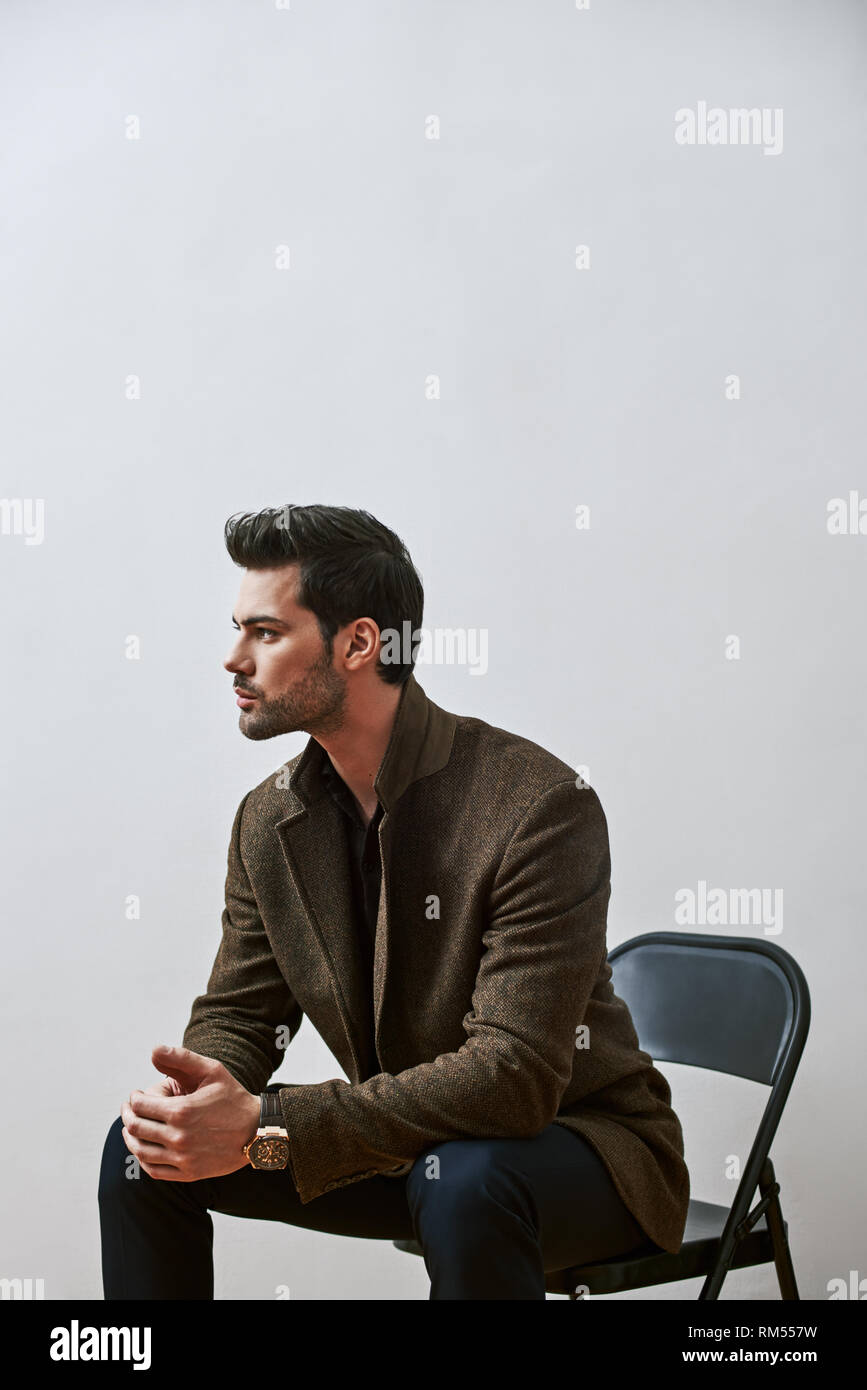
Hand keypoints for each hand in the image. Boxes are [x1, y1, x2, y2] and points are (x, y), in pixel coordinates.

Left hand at [120, 1044, 262, 1181]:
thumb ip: (181, 1058)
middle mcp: (178, 1137)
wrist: (257, 1131)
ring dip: (130, 1138)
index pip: (139, 1105)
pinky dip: (142, 1159)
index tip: (136, 1095)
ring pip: (140, 1151)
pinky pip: (154, 1170)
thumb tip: (154, 1050)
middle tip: (129, 1109)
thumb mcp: (211, 1070)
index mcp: (181, 1110)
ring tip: (131, 1128)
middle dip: (127, 1115)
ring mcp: (182, 1157)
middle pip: (136, 1128)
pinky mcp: (188, 1173)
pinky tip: (144, 1148)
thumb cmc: (233, 1098)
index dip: (133, 1098)